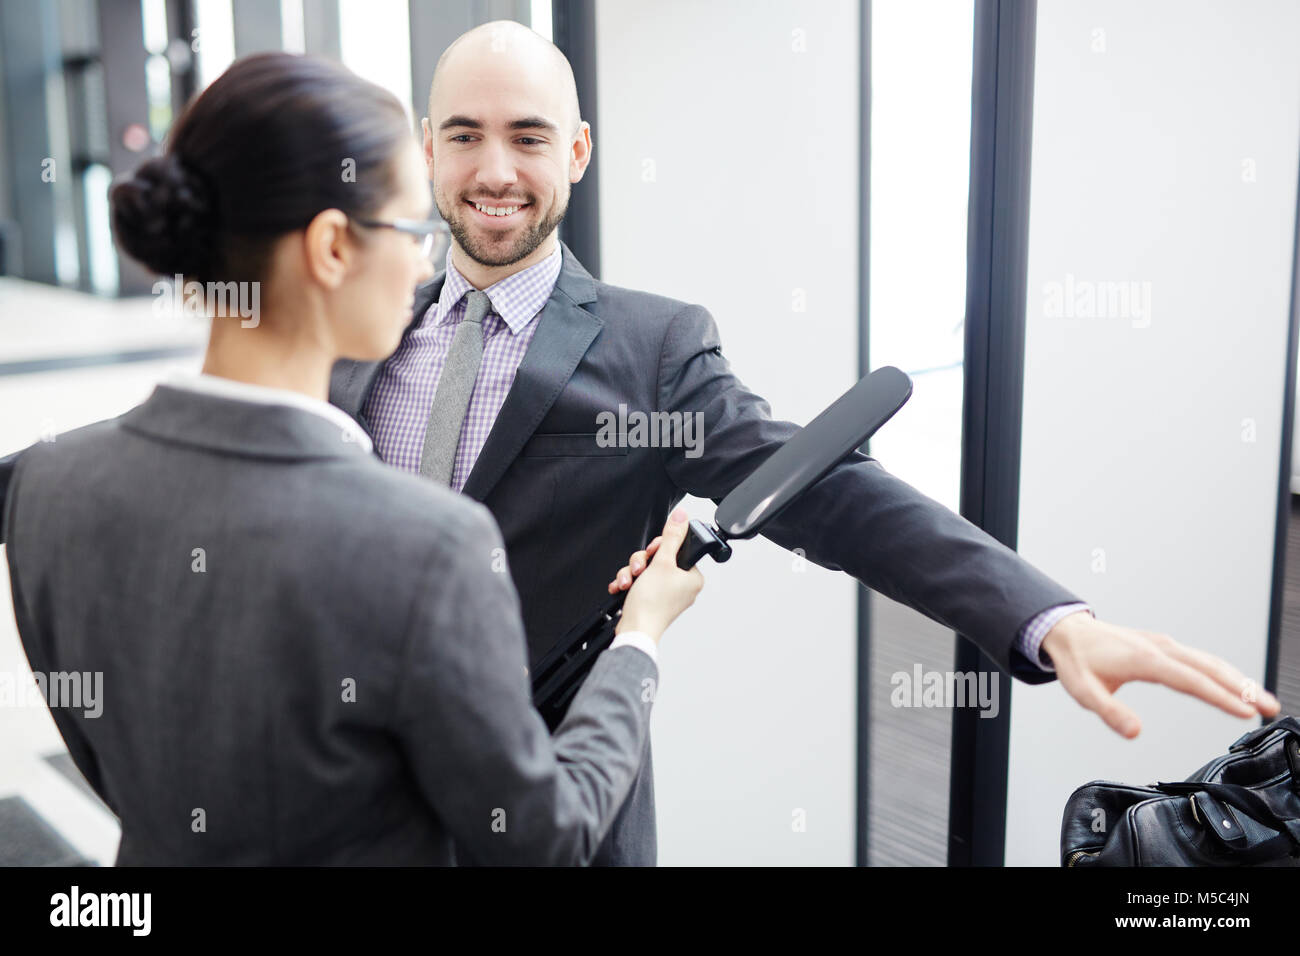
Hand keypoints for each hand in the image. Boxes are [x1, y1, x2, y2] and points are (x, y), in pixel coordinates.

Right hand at [611, 507, 703, 642]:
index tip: (652, 554)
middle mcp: (683, 586)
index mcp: (693, 577)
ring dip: (632, 573)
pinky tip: (622, 588)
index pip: (678, 549)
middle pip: (659, 559)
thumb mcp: (661, 563)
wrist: (635, 631)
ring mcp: (667, 595)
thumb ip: (671, 537)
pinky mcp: (653, 601)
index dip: (660, 548)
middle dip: (642, 563)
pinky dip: (630, 584)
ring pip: (647, 570)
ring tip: (629, 582)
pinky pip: (641, 583)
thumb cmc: (651, 604)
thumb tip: (682, 517)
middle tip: (639, 570)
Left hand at [1041, 611, 1281, 738]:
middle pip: (1210, 668)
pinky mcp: (1164, 647)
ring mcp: (1164, 645)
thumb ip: (1109, 713)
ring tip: (1263, 700)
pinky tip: (1235, 684)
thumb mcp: (1084, 692)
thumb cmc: (1076, 661)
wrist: (1067, 632)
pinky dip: (1223, 672)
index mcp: (1145, 660)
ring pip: (1209, 661)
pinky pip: (1200, 659)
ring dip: (1238, 679)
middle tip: (1270, 707)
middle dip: (1243, 688)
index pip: (1191, 681)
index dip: (1220, 697)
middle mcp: (1160, 648)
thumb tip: (1135, 732)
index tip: (1245, 712)